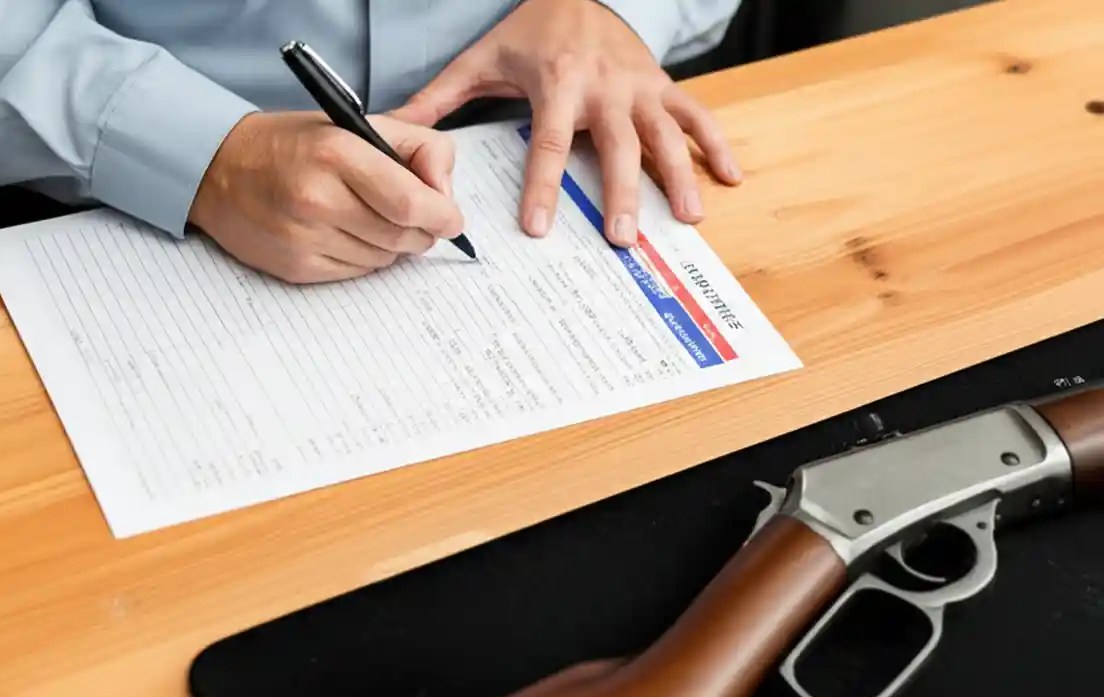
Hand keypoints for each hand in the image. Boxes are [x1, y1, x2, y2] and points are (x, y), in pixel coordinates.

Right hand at [190, 112, 464, 283]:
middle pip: (404, 236)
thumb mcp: (358, 123)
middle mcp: (318, 198)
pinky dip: (363, 257)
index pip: (412, 202)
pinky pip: (357, 273)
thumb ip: (418, 147)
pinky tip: (344, 233)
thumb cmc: (294, 145)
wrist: (218, 169)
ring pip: (384, 259)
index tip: (450, 218)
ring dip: (391, 244)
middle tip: (413, 216)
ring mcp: (304, 238)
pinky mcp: (296, 267)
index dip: (443, 215)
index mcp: (337, 153)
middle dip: (420, 230)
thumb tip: (446, 197)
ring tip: (368, 217)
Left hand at [392, 0, 740, 246]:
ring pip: (665, 135)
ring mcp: (640, 86)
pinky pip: (697, 115)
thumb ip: (440, 99)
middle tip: (620, 238)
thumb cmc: (528, 31)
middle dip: (620, 194)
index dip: (544, 188)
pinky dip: (715, 144)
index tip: (540, 229)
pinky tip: (730, 178)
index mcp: (558, 84)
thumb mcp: (481, 60)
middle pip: (616, 148)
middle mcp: (604, 87)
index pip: (549, 144)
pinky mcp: (663, 84)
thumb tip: (394, 129)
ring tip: (688, 218)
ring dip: (680, 177)